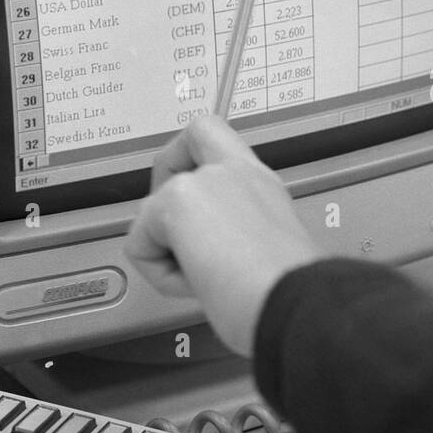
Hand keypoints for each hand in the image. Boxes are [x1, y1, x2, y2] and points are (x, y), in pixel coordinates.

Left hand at [124, 115, 324, 356]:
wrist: (293, 298)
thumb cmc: (289, 289)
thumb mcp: (269, 249)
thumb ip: (237, 231)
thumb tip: (214, 256)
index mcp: (259, 182)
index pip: (212, 133)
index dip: (189, 154)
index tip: (191, 186)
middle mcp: (233, 172)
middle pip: (173, 152)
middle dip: (161, 199)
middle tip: (183, 242)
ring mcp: (204, 181)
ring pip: (151, 212)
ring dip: (167, 254)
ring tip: (207, 277)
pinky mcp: (176, 201)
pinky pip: (139, 245)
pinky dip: (160, 275)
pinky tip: (197, 284)